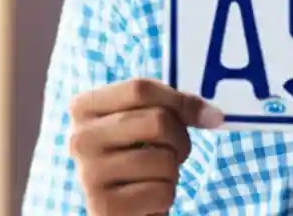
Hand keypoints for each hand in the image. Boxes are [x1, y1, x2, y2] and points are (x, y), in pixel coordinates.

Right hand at [69, 78, 224, 215]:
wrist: (121, 207)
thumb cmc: (137, 157)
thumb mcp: (147, 123)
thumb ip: (174, 107)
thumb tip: (213, 115)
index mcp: (84, 107)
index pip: (140, 88)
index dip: (180, 101)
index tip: (207, 116)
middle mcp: (79, 138)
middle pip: (156, 121)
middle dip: (180, 139)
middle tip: (175, 152)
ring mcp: (88, 174)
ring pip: (163, 159)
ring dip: (172, 171)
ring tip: (155, 176)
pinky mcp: (103, 206)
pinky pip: (161, 191)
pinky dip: (165, 196)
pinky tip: (147, 198)